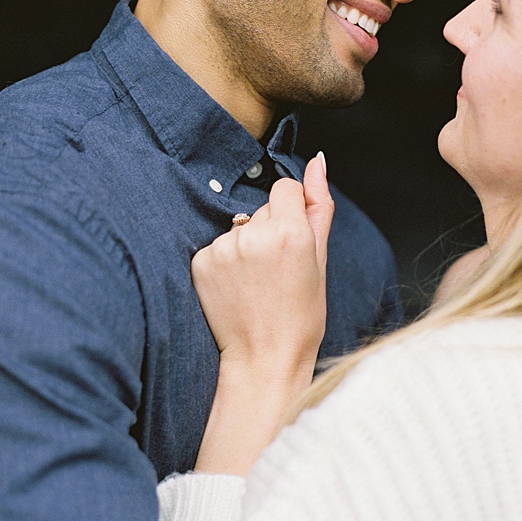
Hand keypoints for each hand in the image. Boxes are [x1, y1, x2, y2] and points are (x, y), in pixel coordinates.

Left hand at [191, 153, 333, 380]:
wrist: (265, 360)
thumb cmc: (301, 315)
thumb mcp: (320, 260)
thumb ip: (318, 204)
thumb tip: (318, 161)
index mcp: (290, 231)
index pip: (285, 188)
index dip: (292, 214)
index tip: (293, 244)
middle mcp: (254, 234)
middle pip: (262, 208)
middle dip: (271, 229)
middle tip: (277, 271)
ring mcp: (224, 248)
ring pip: (240, 226)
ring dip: (247, 246)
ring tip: (257, 283)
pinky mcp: (201, 262)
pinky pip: (218, 245)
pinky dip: (226, 262)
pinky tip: (237, 288)